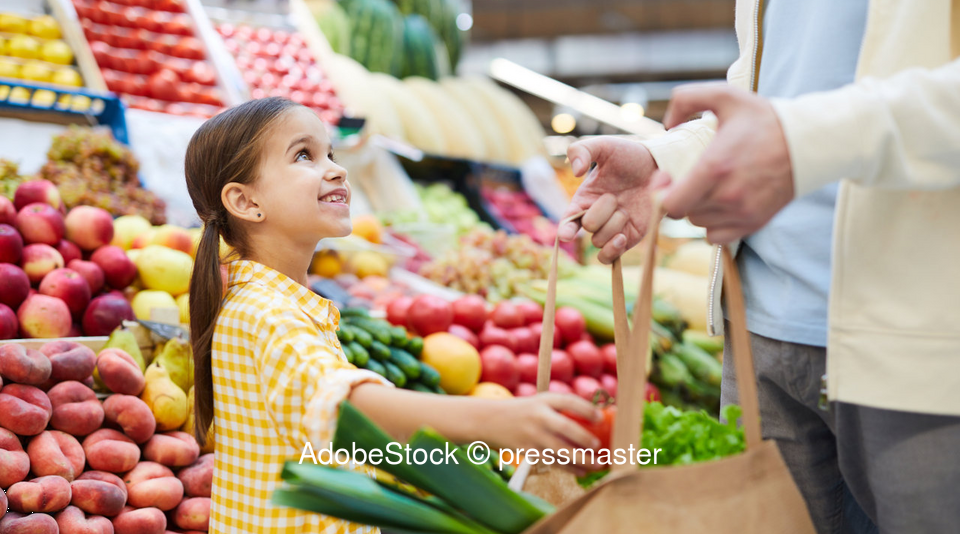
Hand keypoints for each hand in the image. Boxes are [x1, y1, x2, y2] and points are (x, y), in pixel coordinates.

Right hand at [481, 393, 603, 473]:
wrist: (490, 420)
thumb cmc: (524, 411)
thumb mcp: (539, 402)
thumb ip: (561, 408)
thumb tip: (595, 420)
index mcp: (543, 400)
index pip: (568, 401)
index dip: (586, 409)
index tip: (600, 418)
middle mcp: (538, 416)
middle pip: (565, 428)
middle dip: (584, 438)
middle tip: (598, 446)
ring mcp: (532, 435)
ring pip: (560, 450)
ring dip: (582, 459)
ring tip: (598, 464)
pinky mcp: (528, 450)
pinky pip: (553, 461)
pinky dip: (569, 468)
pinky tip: (582, 471)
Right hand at [559, 137, 659, 263]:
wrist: (659, 166)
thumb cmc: (629, 155)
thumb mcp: (604, 146)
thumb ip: (582, 150)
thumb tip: (576, 171)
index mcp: (584, 200)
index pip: (567, 222)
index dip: (564, 230)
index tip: (566, 234)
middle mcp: (595, 217)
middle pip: (588, 228)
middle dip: (601, 212)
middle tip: (615, 196)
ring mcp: (612, 229)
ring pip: (600, 242)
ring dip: (614, 225)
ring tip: (626, 208)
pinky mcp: (628, 239)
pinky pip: (611, 257)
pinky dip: (613, 250)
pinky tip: (623, 236)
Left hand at [658, 82, 794, 243]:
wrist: (808, 141)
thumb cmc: (765, 119)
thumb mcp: (726, 95)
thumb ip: (687, 98)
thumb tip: (667, 124)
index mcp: (715, 168)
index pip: (671, 204)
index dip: (661, 194)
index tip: (668, 178)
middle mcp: (728, 196)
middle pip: (683, 214)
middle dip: (680, 196)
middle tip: (688, 178)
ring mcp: (743, 212)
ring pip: (699, 224)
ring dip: (697, 209)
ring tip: (707, 188)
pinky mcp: (755, 222)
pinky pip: (717, 236)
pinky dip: (713, 224)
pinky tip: (719, 203)